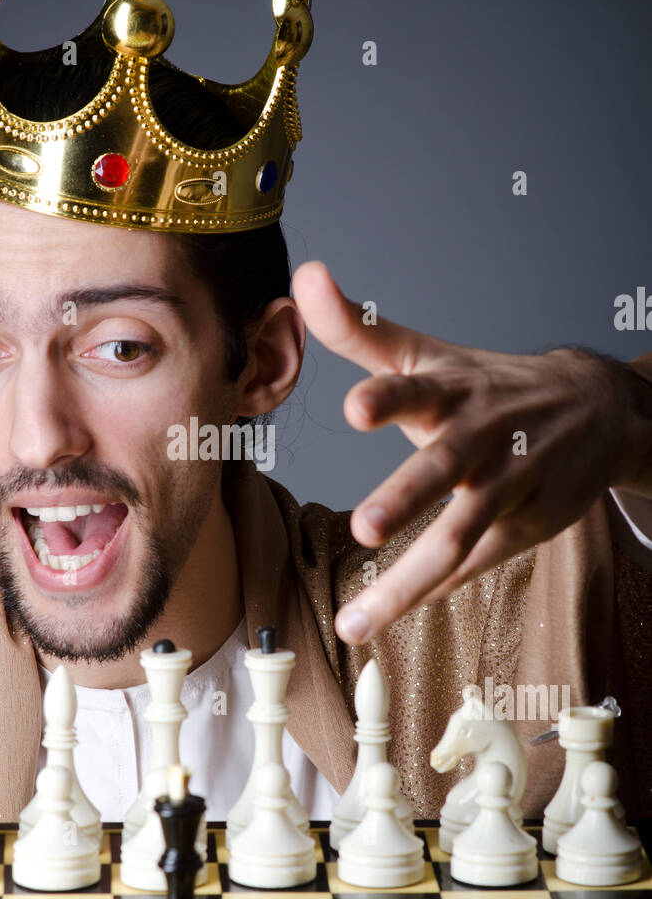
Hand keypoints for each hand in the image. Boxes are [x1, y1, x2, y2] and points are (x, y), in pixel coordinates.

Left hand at [291, 261, 651, 643]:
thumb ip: (358, 329)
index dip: (388, 398)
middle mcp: (481, 438)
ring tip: (355, 621)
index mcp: (452, 392)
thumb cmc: (486, 385)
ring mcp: (509, 485)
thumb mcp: (426, 353)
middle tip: (366, 528)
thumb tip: (304, 277)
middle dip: (405, 499)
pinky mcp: (528, 524)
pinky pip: (476, 562)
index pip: (417, 389)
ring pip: (459, 538)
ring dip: (409, 582)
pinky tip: (395, 611)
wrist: (596, 408)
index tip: (355, 407)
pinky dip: (437, 587)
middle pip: (442, 471)